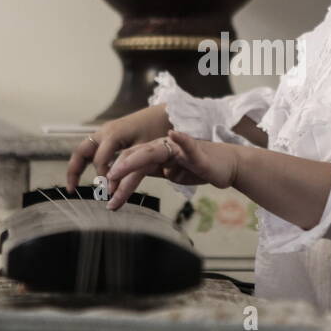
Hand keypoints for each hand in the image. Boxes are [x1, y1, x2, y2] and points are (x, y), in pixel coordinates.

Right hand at [65, 103, 170, 191]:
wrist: (165, 114)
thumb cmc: (157, 131)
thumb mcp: (145, 150)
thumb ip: (129, 168)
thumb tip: (114, 189)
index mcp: (113, 134)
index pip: (99, 160)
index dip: (102, 177)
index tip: (107, 192)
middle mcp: (104, 131)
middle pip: (81, 151)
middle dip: (74, 171)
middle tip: (71, 190)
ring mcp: (105, 132)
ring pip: (84, 149)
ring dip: (77, 166)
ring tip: (74, 186)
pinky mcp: (109, 134)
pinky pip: (92, 149)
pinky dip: (87, 162)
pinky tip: (90, 175)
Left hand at [102, 130, 240, 210]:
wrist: (225, 165)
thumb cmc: (198, 169)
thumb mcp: (169, 172)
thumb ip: (150, 171)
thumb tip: (126, 180)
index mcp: (155, 153)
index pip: (130, 163)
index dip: (116, 177)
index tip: (106, 195)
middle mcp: (163, 147)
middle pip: (135, 157)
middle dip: (119, 174)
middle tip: (106, 190)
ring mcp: (179, 148)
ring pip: (153, 152)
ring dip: (134, 160)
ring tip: (118, 170)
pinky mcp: (197, 152)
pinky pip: (189, 144)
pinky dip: (181, 139)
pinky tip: (174, 134)